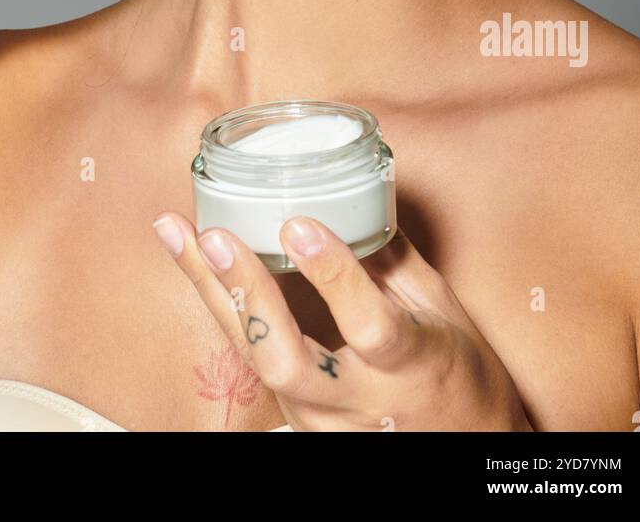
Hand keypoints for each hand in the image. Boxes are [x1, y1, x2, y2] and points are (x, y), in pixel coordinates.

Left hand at [151, 212, 533, 431]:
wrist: (464, 446)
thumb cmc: (458, 372)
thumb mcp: (443, 310)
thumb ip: (393, 258)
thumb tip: (348, 193)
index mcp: (410, 366)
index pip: (368, 324)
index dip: (332, 274)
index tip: (299, 223)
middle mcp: (358, 402)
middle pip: (286, 360)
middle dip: (246, 295)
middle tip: (214, 236)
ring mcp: (321, 419)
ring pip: (254, 360)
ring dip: (211, 292)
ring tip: (175, 230)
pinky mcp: (297, 419)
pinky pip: (250, 358)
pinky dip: (221, 305)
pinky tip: (193, 260)